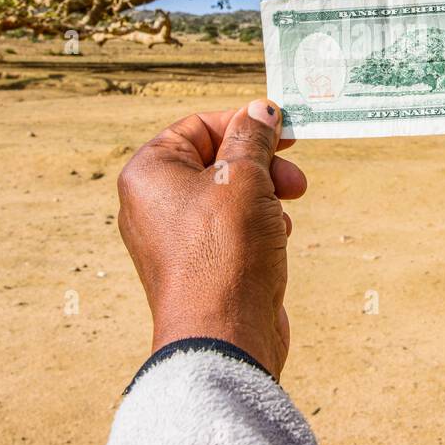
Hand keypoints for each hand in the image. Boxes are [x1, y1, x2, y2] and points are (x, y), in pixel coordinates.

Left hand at [116, 99, 304, 376]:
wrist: (223, 335)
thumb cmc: (225, 251)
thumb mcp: (245, 178)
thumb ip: (253, 138)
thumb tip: (261, 109)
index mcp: (149, 172)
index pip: (199, 126)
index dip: (244, 123)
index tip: (284, 129)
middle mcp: (152, 203)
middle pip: (216, 161)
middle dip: (261, 165)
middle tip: (295, 177)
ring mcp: (173, 237)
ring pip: (228, 196)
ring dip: (264, 198)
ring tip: (282, 216)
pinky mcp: (197, 265)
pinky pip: (229, 230)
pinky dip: (257, 227)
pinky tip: (277, 240)